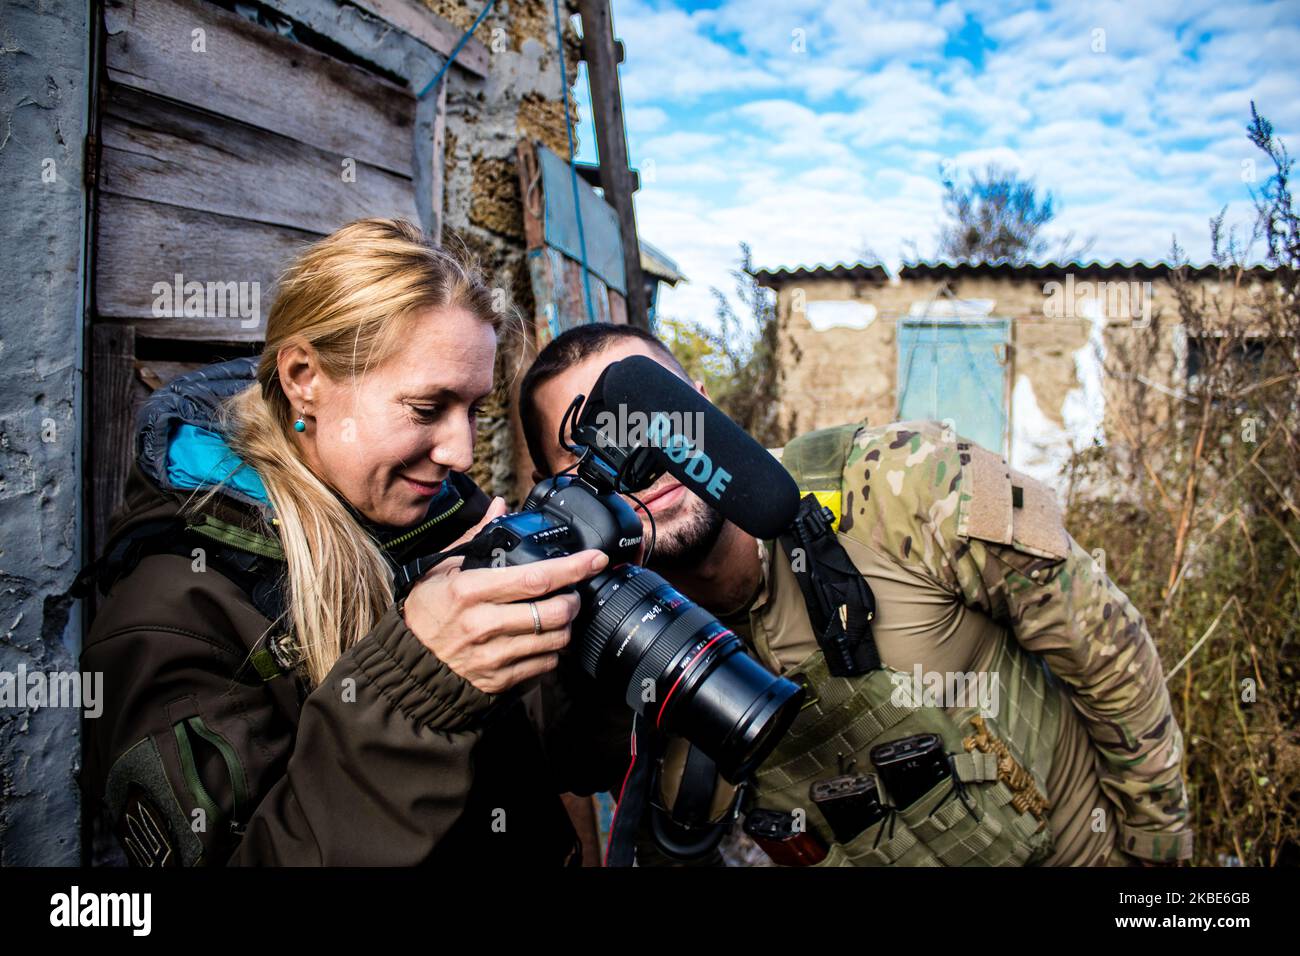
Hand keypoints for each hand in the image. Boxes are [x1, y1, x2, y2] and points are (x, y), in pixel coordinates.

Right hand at [401, 496, 608, 694]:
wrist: (407, 664)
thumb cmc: (426, 611)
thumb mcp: (442, 568)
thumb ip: (476, 537)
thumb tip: (499, 506)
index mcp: (471, 591)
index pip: (535, 578)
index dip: (572, 568)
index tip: (595, 558)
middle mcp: (484, 624)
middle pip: (554, 612)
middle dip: (574, 599)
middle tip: (572, 592)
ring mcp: (493, 655)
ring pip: (555, 641)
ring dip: (566, 625)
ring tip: (559, 615)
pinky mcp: (499, 680)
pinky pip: (544, 666)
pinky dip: (552, 651)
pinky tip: (542, 640)